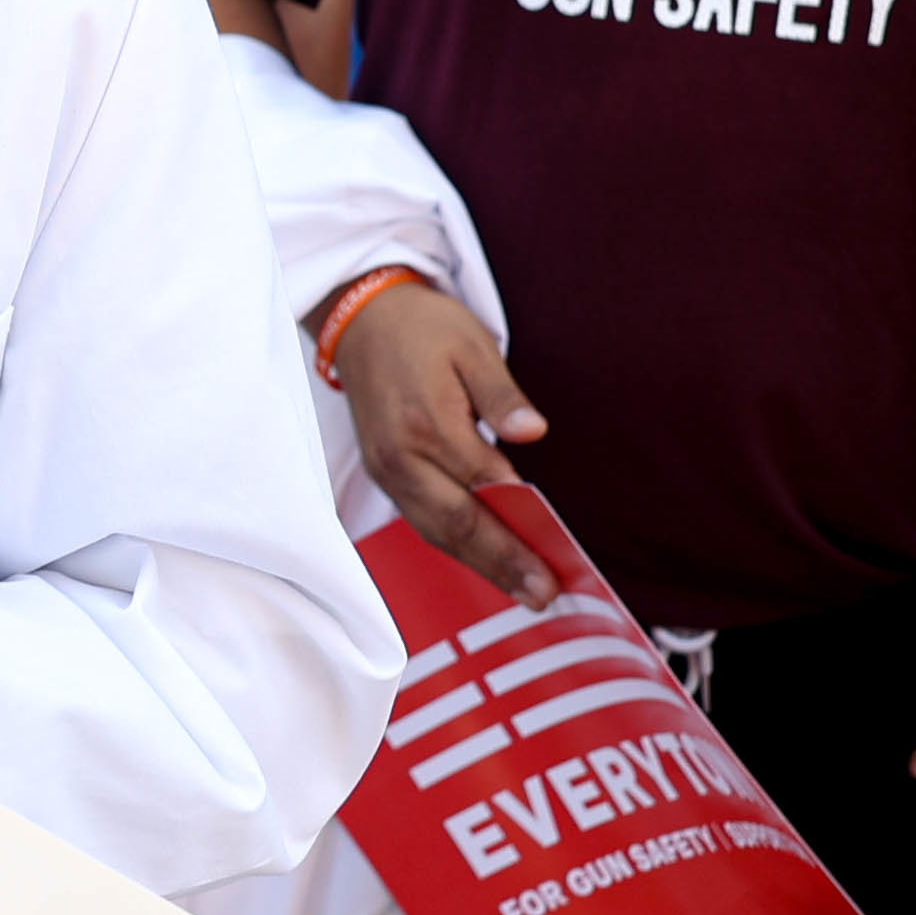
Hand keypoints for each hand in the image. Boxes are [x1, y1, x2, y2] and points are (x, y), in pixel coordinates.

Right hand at [324, 279, 553, 603]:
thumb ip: (503, 395)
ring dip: (480, 565)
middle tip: (543, 594)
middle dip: (502, 562)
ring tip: (521, 591)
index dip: (518, 523)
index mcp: (426, 422)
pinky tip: (483, 562)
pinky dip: (454, 547)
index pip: (481, 483)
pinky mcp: (382, 474)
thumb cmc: (423, 329)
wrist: (362, 320)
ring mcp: (386, 469)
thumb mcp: (472, 346)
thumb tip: (533, 433)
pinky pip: (420, 520)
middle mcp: (401, 456)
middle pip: (455, 522)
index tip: (554, 556)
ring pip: (434, 531)